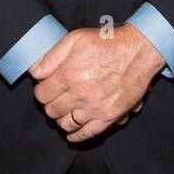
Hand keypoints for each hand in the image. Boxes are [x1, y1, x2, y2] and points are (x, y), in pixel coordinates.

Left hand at [29, 25, 164, 142]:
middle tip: (56, 97)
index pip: (42, 95)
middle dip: (50, 104)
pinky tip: (72, 131)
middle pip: (52, 110)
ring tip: (65, 110)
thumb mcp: (75, 39)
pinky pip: (86, 134)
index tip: (46, 87)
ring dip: (61, 118)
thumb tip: (34, 73)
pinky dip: (76, 135)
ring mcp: (95, 108)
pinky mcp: (109, 117)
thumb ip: (51, 56)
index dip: (41, 91)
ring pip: (66, 123)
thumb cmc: (107, 42)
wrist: (138, 51)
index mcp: (69, 75)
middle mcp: (80, 94)